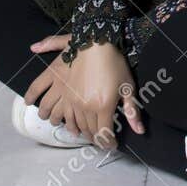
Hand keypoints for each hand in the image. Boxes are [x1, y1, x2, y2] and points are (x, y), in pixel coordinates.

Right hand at [25, 33, 144, 148]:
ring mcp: (68, 96)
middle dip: (93, 137)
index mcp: (102, 106)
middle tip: (98, 138)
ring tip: (77, 131)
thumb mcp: (129, 86)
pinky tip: (46, 117)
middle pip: (87, 129)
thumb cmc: (116, 62)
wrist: (98, 40)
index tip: (111, 145)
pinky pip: (47, 100)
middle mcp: (83, 105)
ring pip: (67, 120)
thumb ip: (132, 111)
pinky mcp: (58, 83)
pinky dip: (46, 111)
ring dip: (72, 129)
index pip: (103, 133)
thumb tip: (140, 131)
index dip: (107, 143)